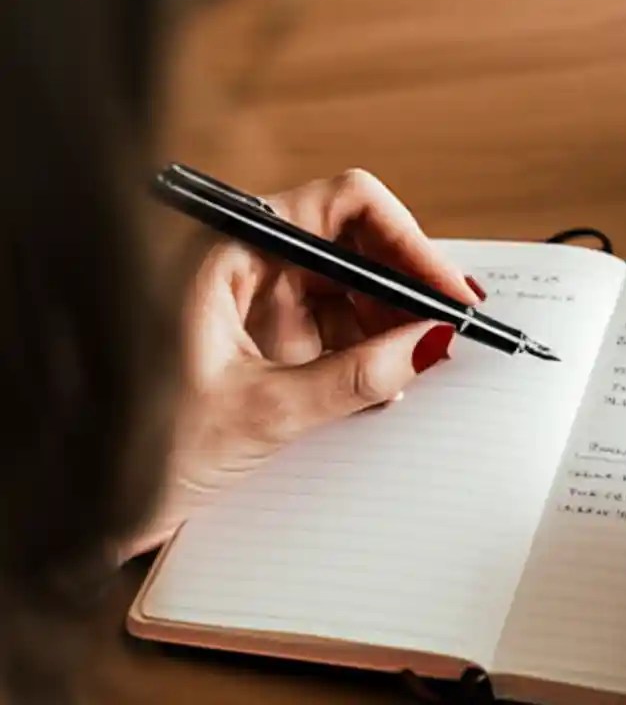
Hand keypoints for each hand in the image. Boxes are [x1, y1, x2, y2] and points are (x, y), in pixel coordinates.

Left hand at [126, 169, 482, 556]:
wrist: (93, 503)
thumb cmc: (137, 448)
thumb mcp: (261, 413)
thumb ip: (352, 379)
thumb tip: (425, 345)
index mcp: (229, 254)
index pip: (341, 206)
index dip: (405, 240)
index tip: (444, 287)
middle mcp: (247, 264)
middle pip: (355, 244)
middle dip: (405, 287)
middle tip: (447, 328)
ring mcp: (259, 301)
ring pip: (352, 287)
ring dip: (390, 325)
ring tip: (410, 367)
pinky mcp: (269, 338)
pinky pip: (338, 327)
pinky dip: (369, 353)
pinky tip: (379, 385)